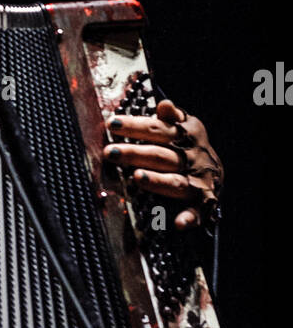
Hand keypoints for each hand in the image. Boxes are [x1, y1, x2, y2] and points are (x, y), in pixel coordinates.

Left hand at [102, 99, 223, 229]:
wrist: (216, 175)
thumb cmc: (189, 147)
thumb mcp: (185, 127)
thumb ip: (172, 118)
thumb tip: (164, 104)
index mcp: (189, 135)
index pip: (159, 129)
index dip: (136, 126)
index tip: (112, 124)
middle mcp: (193, 158)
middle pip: (161, 155)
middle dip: (135, 153)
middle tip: (111, 152)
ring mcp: (197, 181)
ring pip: (175, 182)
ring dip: (157, 181)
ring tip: (137, 177)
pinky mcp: (202, 204)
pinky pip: (196, 213)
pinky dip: (189, 218)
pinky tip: (177, 224)